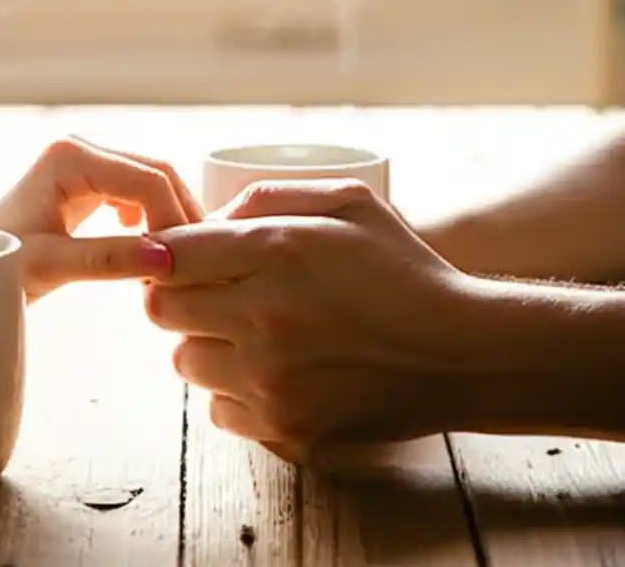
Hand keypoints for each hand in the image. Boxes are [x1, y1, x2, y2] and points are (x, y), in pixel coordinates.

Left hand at [0, 137, 202, 300]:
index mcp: (70, 156)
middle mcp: (80, 149)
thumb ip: (109, 260)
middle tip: (197, 261)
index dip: (174, 218)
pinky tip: (150, 248)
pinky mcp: (88, 183)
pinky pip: (136, 193)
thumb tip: (165, 258)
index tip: (186, 261)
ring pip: (151, 182)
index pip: (147, 179)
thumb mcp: (52, 265)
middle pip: (156, 173)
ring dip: (169, 217)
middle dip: (179, 215)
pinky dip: (152, 218)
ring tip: (177, 259)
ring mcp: (85, 164)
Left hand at [145, 179, 491, 460]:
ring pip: (185, 362)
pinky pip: (218, 409)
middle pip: (162, 312)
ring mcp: (271, 378)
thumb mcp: (351, 203)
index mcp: (277, 252)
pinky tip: (275, 375)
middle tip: (218, 297)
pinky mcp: (283, 425)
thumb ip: (268, 198)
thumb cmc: (406, 271)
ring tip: (254, 336)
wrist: (461, 355)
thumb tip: (206, 222)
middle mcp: (264, 316)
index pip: (168, 256)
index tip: (182, 262)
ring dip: (206, 347)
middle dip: (181, 300)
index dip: (166, 257)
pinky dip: (235, 394)